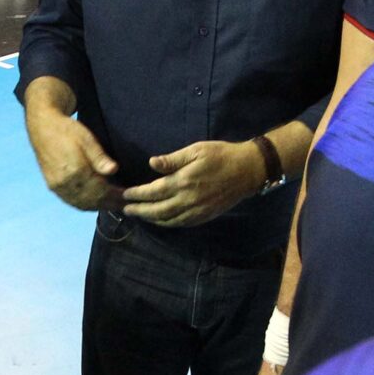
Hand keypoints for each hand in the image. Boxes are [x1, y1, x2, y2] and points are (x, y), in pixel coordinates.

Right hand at [26, 109, 120, 210]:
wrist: (43, 128)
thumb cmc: (67, 130)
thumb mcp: (87, 139)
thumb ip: (99, 157)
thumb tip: (114, 170)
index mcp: (75, 170)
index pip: (101, 190)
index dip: (116, 195)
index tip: (129, 196)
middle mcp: (65, 182)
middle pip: (92, 200)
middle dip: (110, 203)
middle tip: (125, 204)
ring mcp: (57, 186)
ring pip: (81, 204)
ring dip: (99, 206)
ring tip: (114, 206)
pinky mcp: (53, 186)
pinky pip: (71, 201)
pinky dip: (85, 205)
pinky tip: (95, 204)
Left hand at [123, 139, 265, 227]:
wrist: (247, 171)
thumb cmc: (221, 155)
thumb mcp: (196, 150)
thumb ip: (173, 160)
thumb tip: (152, 163)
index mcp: (183, 182)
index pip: (153, 192)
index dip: (137, 194)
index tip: (126, 194)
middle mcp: (187, 200)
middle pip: (157, 210)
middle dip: (140, 210)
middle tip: (127, 209)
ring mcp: (196, 210)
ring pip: (168, 220)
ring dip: (151, 219)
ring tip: (140, 216)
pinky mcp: (204, 215)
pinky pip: (181, 224)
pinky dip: (167, 224)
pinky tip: (161, 221)